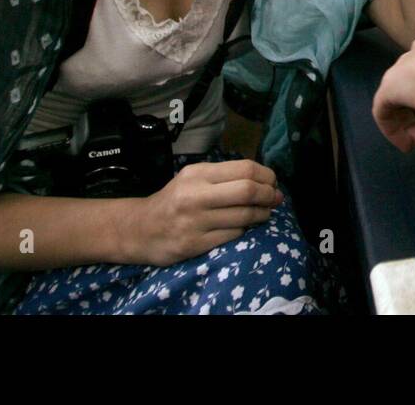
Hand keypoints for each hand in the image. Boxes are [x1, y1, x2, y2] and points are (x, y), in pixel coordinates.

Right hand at [126, 159, 281, 266]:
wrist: (139, 229)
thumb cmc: (174, 200)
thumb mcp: (193, 179)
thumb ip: (224, 177)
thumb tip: (266, 179)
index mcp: (198, 174)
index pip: (245, 170)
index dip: (267, 176)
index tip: (273, 182)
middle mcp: (196, 195)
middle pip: (248, 191)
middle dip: (269, 195)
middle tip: (275, 199)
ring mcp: (195, 222)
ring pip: (244, 216)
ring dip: (262, 215)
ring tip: (264, 214)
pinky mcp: (194, 245)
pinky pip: (233, 236)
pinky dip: (244, 230)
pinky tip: (244, 227)